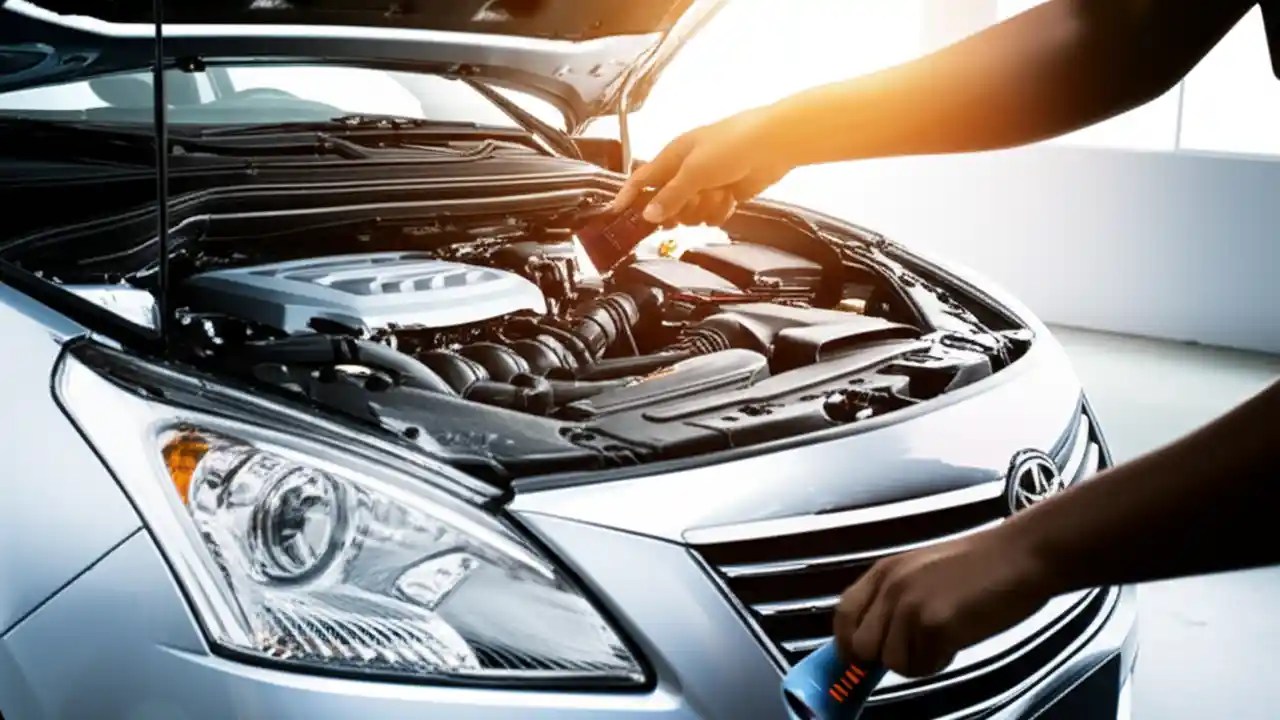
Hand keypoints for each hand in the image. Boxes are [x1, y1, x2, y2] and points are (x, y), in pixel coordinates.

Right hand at [608, 107, 794, 226]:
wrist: (773, 145)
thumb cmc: (732, 146)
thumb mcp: (695, 171)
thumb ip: (670, 195)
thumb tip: (648, 215)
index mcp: (672, 157)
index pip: (640, 178)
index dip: (627, 195)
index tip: (616, 213)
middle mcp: (686, 171)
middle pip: (666, 204)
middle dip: (678, 210)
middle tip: (689, 205)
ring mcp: (705, 184)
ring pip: (690, 213)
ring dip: (703, 209)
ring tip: (719, 194)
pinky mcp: (724, 194)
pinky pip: (711, 215)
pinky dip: (720, 211)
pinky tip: (730, 199)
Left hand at [833, 524, 1055, 677]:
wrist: (1021, 555)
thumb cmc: (981, 564)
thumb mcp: (921, 571)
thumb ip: (894, 599)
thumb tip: (874, 640)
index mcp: (884, 571)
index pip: (843, 614)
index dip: (848, 642)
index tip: (861, 658)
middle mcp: (891, 587)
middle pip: (863, 647)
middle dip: (887, 656)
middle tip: (917, 648)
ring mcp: (911, 606)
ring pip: (893, 662)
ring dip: (918, 660)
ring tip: (944, 638)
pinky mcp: (936, 625)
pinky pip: (924, 665)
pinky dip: (940, 661)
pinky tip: (958, 638)